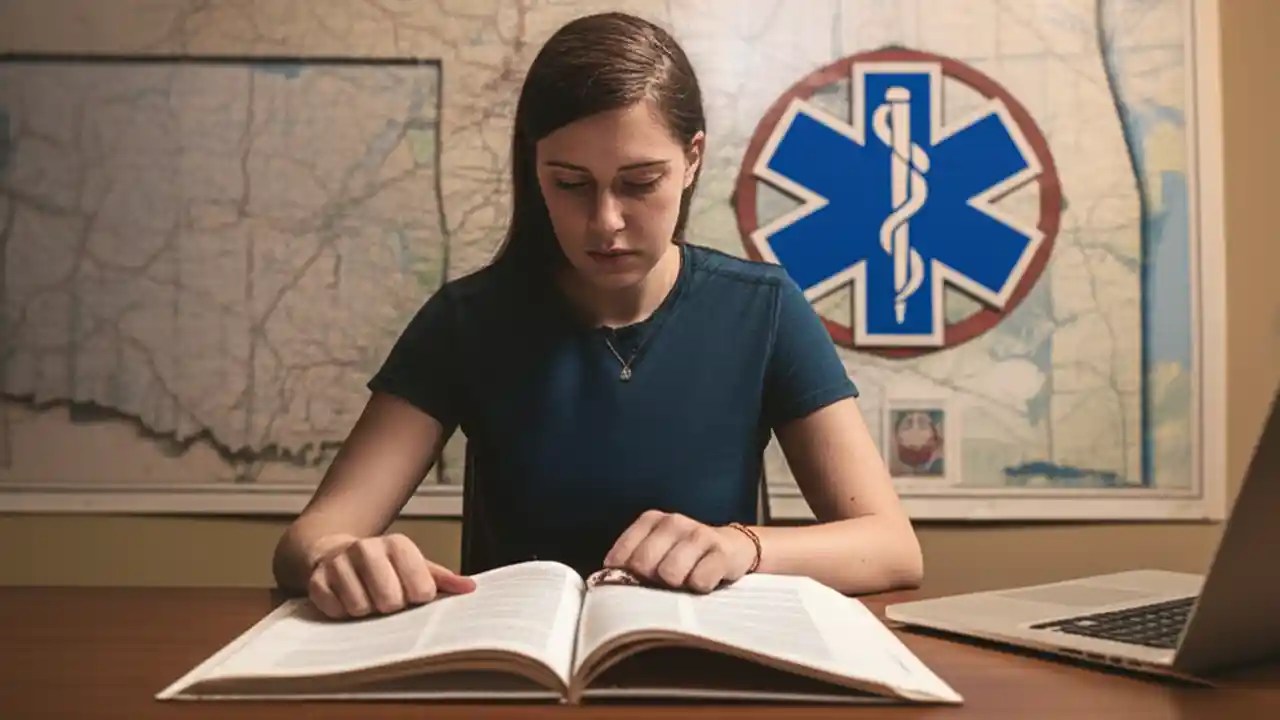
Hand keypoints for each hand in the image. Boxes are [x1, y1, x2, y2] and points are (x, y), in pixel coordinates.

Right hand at [306, 533, 475, 618]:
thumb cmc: (384, 568)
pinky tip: (344, 600)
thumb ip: (443, 579)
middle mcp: (368, 548)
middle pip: (390, 600)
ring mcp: (340, 563)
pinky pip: (335, 610)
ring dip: (365, 611)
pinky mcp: (317, 580)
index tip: (412, 595)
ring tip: (365, 599)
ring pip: (361, 607)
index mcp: (398, 545)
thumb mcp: (416, 568)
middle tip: (385, 600)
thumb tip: (471, 588)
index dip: (417, 598)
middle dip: (389, 606)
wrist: (334, 553)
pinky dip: (341, 612)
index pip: (421, 589)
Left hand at [603, 510, 756, 592]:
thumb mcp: (657, 552)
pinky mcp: (721, 552)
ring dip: (676, 586)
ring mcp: (698, 534)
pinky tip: (704, 581)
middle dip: (651, 581)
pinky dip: (699, 588)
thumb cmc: (685, 558)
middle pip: (643, 565)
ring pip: (670, 574)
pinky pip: (699, 581)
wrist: (733, 549)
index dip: (626, 576)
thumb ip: (632, 562)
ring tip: (685, 582)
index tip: (637, 584)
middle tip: (665, 583)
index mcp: (651, 520)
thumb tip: (604, 583)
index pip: (621, 556)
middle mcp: (673, 522)